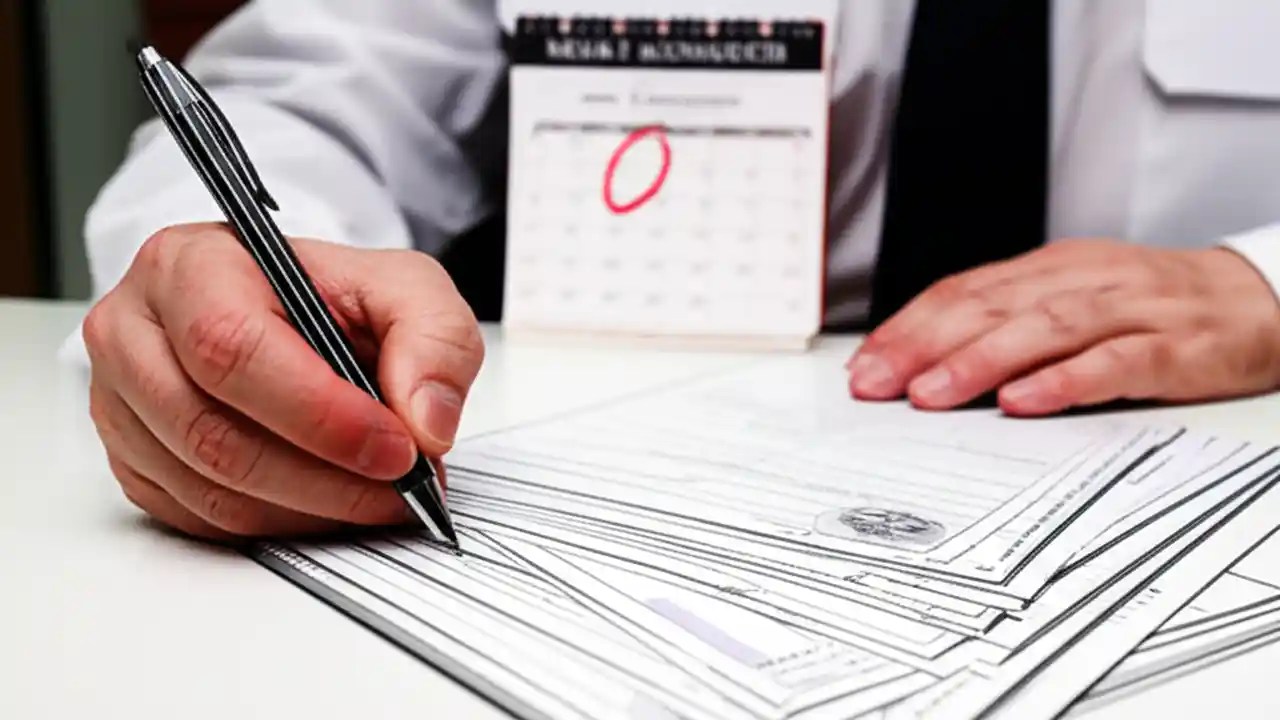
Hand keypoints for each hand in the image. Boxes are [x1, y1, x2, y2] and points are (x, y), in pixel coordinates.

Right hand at [84, 223, 483, 540]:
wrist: (293, 313)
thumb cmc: (332, 295)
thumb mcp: (406, 287)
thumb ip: (434, 339)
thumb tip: (424, 421)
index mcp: (188, 265)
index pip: (232, 349)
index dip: (321, 415)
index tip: (396, 448)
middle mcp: (134, 332)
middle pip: (214, 432)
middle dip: (326, 477)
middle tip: (400, 488)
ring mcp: (121, 403)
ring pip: (210, 488)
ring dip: (310, 510)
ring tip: (378, 497)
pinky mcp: (133, 461)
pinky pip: (201, 519)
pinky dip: (279, 524)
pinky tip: (330, 503)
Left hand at [847, 239, 1279, 415]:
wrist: (1263, 298)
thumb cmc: (1154, 306)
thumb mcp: (1075, 299)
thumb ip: (1010, 324)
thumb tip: (926, 361)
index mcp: (1052, 269)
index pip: (964, 292)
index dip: (910, 328)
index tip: (865, 366)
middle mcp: (1084, 281)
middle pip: (991, 307)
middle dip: (924, 346)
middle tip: (876, 384)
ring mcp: (1131, 310)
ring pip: (1044, 329)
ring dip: (981, 362)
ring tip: (931, 393)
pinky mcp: (1177, 346)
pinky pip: (1115, 361)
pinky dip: (1065, 380)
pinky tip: (1023, 401)